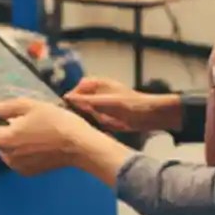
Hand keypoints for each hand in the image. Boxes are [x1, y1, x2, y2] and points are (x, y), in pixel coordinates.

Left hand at [0, 98, 96, 175]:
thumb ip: (6, 106)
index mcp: (4, 139)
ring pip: (8, 150)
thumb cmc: (56, 122)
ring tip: (32, 132)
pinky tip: (38, 144)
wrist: (79, 145)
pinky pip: (19, 159)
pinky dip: (23, 151)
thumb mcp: (32, 106)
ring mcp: (18, 166)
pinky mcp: (30, 172)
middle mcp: (7, 156)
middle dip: (5, 129)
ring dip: (14, 141)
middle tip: (21, 120)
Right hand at [64, 77, 180, 132]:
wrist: (148, 116)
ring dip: (85, 118)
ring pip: (86, 111)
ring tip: (83, 125)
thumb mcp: (103, 102)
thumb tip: (66, 98)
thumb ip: (84, 101)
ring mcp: (104, 104)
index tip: (68, 109)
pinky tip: (92, 130)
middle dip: (77, 109)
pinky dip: (93, 124)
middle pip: (81, 100)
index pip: (78, 87)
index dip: (72, 97)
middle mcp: (99, 93)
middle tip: (75, 119)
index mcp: (98, 84)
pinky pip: (94, 119)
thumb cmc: (127, 105)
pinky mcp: (108, 116)